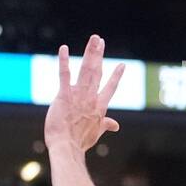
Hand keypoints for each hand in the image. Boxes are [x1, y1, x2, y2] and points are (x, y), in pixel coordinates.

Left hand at [44, 35, 124, 152]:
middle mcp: (91, 97)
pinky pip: (64, 75)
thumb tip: (116, 125)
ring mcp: (78, 95)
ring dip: (90, 52)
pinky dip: (64, 61)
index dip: (116, 76)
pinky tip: (64, 48)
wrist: (67, 147)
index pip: (110, 87)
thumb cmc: (79, 142)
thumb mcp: (96, 132)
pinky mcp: (64, 95)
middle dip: (99, 54)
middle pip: (97, 72)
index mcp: (99, 106)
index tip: (122, 65)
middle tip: (100, 40)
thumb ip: (106, 124)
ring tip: (94, 39)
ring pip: (86, 69)